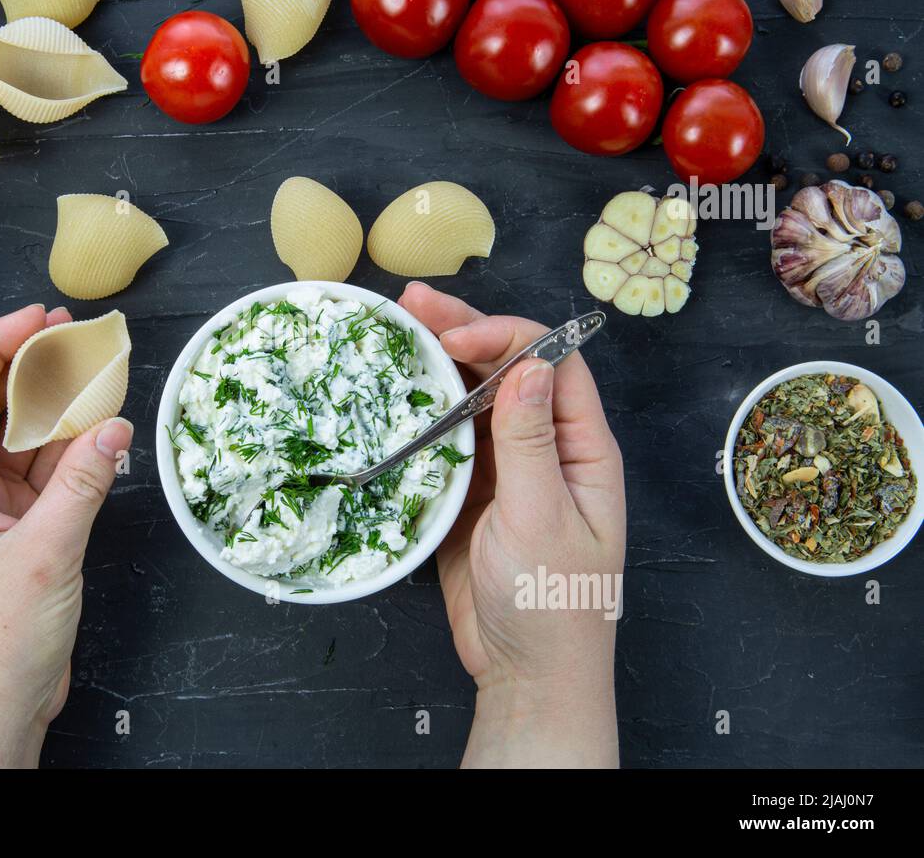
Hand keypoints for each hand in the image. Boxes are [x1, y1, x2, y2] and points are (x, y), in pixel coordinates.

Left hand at [0, 305, 132, 767]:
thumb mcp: (43, 556)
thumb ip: (83, 484)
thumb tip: (115, 426)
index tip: (38, 318)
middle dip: (28, 367)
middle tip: (75, 335)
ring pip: (19, 440)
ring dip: (56, 410)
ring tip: (98, 375)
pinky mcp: (14, 534)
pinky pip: (42, 476)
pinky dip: (72, 454)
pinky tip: (102, 433)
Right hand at [399, 283, 625, 767]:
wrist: (525, 672)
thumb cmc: (553, 604)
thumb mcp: (542, 520)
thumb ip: (531, 442)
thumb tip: (527, 365)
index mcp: (583, 449)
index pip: (551, 366)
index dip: (507, 337)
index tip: (456, 337)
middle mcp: (546, 447)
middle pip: (508, 371)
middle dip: (464, 331)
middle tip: (412, 303)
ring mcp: (506, 468)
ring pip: (472, 400)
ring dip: (437, 363)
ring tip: (396, 328)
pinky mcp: (470, 492)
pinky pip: (446, 440)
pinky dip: (420, 412)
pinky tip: (393, 390)